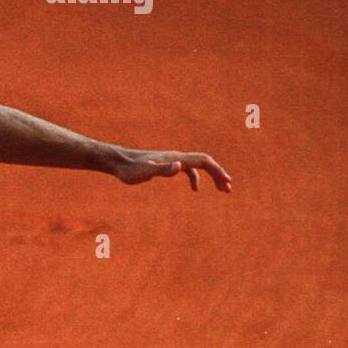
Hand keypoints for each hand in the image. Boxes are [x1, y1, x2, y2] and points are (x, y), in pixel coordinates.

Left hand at [112, 148, 231, 192]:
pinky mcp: (166, 166)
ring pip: (198, 167)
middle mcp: (178, 157)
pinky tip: (195, 190)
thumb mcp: (146, 172)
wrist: (119, 162)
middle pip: (205, 163)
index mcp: (177, 158)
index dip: (217, 171)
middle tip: (228, 189)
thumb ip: (163, 169)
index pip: (203, 161)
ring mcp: (173, 161)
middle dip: (219, 174)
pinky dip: (195, 179)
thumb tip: (180, 166)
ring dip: (211, 176)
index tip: (226, 183)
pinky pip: (188, 170)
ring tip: (221, 189)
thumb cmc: (131, 169)